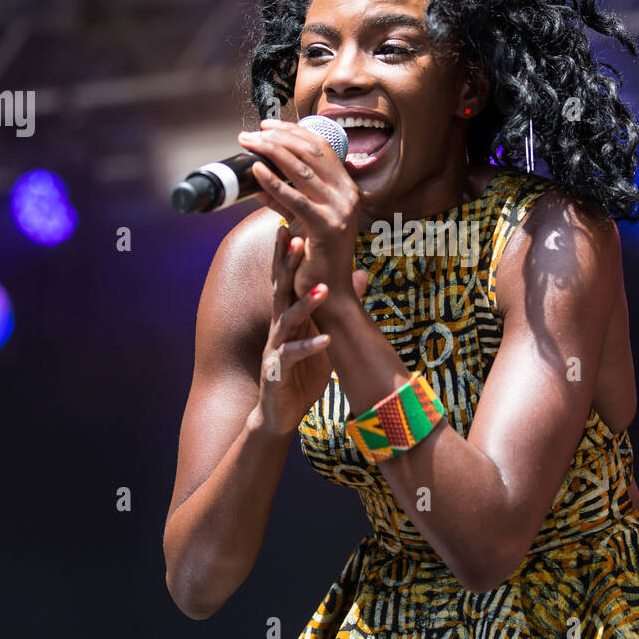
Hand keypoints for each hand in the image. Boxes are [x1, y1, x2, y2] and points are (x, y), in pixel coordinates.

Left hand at [239, 119, 367, 302]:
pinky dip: (273, 182)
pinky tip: (257, 171)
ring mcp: (340, 209)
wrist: (330, 294)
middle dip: (277, 137)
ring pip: (302, 169)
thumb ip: (285, 197)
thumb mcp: (301, 220)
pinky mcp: (326, 226)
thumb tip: (259, 174)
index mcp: (347, 188)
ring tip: (249, 144)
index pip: (321, 147)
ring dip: (271, 152)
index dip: (293, 131)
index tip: (267, 126)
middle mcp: (348, 194)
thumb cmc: (314, 257)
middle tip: (251, 133)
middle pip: (310, 152)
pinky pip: (295, 198)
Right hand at [255, 224, 371, 435]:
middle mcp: (278, 327)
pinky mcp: (279, 371)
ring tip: (322, 289)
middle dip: (287, 265)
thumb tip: (362, 276)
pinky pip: (294, 356)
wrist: (280, 412)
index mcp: (287, 316)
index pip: (286, 279)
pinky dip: (311, 347)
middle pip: (281, 290)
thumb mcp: (323, 333)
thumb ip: (338, 307)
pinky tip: (326, 340)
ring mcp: (276, 348)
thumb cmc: (300, 371)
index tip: (291, 226)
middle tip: (295, 238)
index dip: (286, 254)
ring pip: (288, 320)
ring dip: (305, 304)